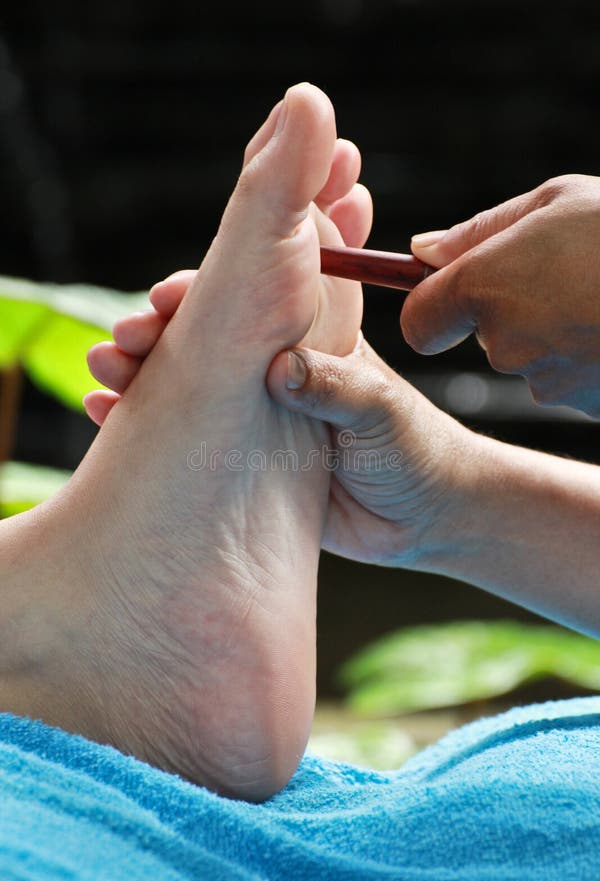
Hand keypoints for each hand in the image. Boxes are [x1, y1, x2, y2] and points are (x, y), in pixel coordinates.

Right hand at [86, 284, 470, 566]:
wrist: (424, 519)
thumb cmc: (416, 451)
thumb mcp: (384, 414)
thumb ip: (338, 388)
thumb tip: (281, 370)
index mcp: (308, 340)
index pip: (247, 299)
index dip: (204, 292)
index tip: (168, 298)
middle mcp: (271, 370)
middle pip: (201, 335)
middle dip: (157, 330)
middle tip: (125, 341)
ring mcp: (250, 416)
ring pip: (183, 383)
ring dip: (139, 372)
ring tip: (106, 376)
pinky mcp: (237, 460)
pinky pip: (182, 437)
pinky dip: (144, 425)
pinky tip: (107, 418)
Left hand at [402, 174, 599, 416]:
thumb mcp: (556, 202)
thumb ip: (479, 232)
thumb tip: (421, 252)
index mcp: (484, 287)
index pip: (419, 324)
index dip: (431, 313)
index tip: (450, 301)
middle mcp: (505, 344)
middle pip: (481, 339)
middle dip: (508, 313)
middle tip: (563, 277)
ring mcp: (546, 382)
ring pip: (528, 360)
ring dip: (552, 334)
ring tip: (597, 297)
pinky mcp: (582, 404)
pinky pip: (566, 380)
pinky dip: (583, 358)